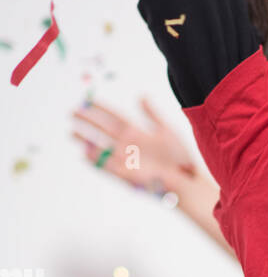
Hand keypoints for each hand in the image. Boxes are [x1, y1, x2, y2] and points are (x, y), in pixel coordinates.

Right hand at [70, 97, 198, 194]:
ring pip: (101, 148)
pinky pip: (108, 167)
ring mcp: (126, 159)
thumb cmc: (180, 158)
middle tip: (72, 112)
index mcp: (137, 132)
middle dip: (88, 122)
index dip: (102, 109)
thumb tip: (141, 96)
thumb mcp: (167, 130)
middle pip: (103, 130)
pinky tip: (85, 154)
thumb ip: (153, 114)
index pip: (114, 117)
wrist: (186, 180)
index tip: (88, 100)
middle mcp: (128, 145)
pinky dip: (97, 161)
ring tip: (72, 133)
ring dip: (87, 140)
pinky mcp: (127, 174)